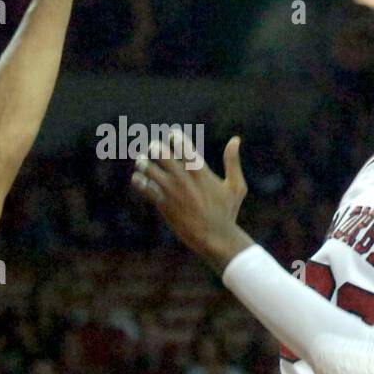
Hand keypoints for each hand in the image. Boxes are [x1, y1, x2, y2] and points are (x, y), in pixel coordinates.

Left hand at [131, 129, 251, 273]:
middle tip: (153, 146)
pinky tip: (137, 178)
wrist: (215, 238)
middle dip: (155, 147)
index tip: (172, 134)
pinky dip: (140, 182)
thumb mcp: (236, 186)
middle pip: (163, 154)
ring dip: (144, 163)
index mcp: (201, 172)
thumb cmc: (227, 213)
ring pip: (151, 170)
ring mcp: (173, 192)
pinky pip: (147, 189)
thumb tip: (236, 139)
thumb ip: (233, 162)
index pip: (184, 147)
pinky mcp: (165, 205)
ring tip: (141, 161)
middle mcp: (185, 179)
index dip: (176, 137)